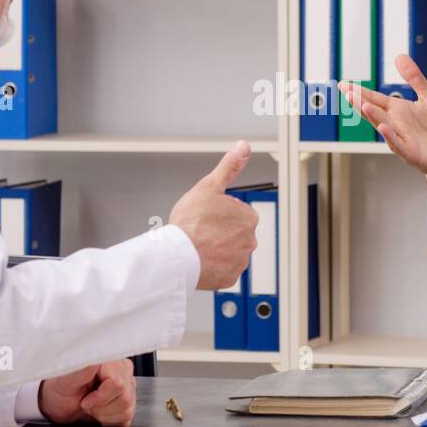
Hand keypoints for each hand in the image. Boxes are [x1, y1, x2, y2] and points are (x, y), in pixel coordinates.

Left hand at [37, 359, 136, 426]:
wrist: (57, 404)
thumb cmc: (60, 389)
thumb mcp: (66, 380)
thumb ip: (83, 369)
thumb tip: (96, 360)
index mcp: (111, 362)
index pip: (118, 384)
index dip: (101, 398)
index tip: (85, 401)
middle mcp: (123, 372)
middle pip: (125, 398)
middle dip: (101, 408)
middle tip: (86, 404)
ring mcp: (128, 388)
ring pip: (127, 410)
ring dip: (104, 415)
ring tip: (92, 408)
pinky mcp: (128, 404)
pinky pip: (127, 419)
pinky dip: (109, 422)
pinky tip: (99, 414)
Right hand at [169, 141, 259, 289]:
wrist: (177, 256)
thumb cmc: (191, 222)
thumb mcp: (209, 186)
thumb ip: (229, 166)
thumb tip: (244, 147)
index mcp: (248, 218)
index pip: (235, 212)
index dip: (217, 212)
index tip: (205, 215)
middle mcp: (249, 241)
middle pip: (233, 232)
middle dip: (219, 231)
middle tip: (200, 230)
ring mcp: (240, 261)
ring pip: (228, 252)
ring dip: (216, 249)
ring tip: (198, 245)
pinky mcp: (229, 279)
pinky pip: (222, 270)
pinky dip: (213, 266)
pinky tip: (200, 259)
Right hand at [340, 54, 426, 181]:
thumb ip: (415, 78)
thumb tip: (399, 56)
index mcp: (397, 109)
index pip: (374, 98)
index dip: (360, 91)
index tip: (343, 84)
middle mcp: (395, 123)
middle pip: (374, 111)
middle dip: (361, 102)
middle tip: (347, 92)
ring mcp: (401, 138)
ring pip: (383, 126)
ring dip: (373, 117)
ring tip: (364, 105)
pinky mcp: (411, 153)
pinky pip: (398, 144)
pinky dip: (390, 136)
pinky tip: (383, 127)